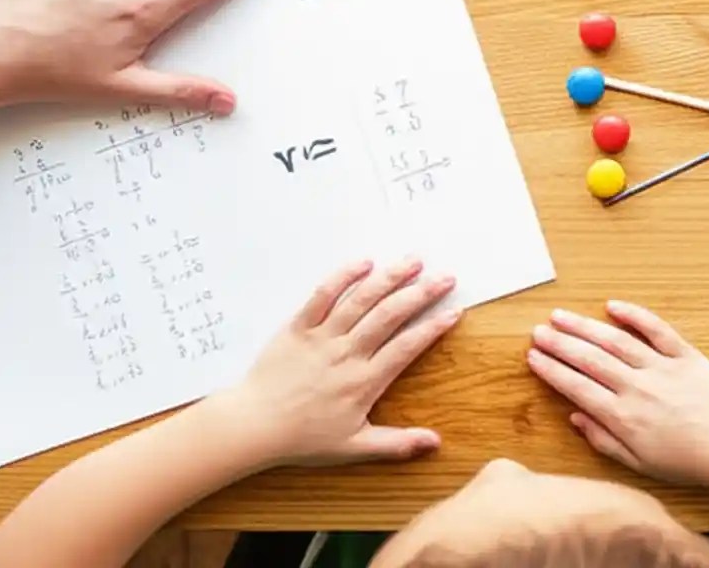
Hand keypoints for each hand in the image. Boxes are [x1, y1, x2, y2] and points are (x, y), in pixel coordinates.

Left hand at [214, 257, 461, 466]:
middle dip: (421, 293)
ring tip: (412, 261)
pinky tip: (364, 262)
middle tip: (445, 277)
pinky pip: (322, 295)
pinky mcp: (298, 327)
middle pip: (390, 315)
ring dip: (390, 277)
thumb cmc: (303, 438)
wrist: (254, 426)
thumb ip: (397, 443)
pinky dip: (343, 276)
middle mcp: (346, 353)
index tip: (454, 312)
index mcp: (364, 381)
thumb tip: (435, 442)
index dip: (433, 328)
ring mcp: (322, 337)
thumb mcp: (354, 447)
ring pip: (361, 299)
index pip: (407, 347)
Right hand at [527, 301, 708, 485]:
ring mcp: (661, 368)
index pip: (577, 386)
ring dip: (584, 326)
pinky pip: (656, 329)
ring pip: (615, 341)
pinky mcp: (685, 355)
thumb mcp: (638, 463)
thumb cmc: (685, 461)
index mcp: (623, 416)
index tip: (533, 357)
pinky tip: (612, 305)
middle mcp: (637, 388)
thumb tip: (574, 416)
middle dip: (559, 343)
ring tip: (561, 316)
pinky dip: (634, 315)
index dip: (552, 370)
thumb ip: (602, 439)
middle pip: (589, 359)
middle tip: (538, 331)